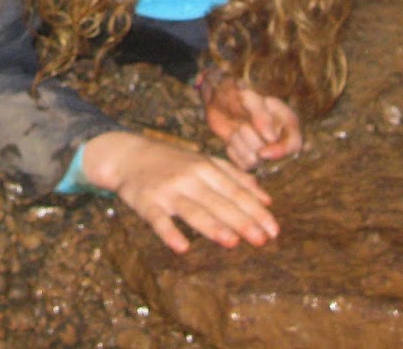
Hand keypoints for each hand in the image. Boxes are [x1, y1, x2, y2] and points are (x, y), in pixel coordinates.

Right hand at [80, 130, 278, 254]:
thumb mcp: (204, 160)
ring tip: (231, 242)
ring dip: (212, 226)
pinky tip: (182, 247)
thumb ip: (235, 176)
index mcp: (205, 167)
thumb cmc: (172, 161)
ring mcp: (167, 190)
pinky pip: (158, 220)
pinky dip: (169, 233)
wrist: (128, 155)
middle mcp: (189, 177)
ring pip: (193, 210)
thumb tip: (266, 199)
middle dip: (242, 221)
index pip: (235, 191)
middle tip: (262, 240)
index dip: (255, 210)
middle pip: (219, 202)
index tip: (274, 229)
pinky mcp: (146, 203)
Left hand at [200, 73, 302, 171]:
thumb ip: (261, 115)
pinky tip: (232, 138)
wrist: (218, 101)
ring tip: (237, 129)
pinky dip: (234, 151)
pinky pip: (243, 165)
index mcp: (287, 121)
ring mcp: (265, 149)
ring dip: (240, 144)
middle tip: (242, 126)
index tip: (262, 152)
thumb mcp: (247, 97)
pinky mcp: (250, 158)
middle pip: (271, 155)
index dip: (280, 151)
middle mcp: (279, 138)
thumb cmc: (235, 94)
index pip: (294, 144)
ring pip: (255, 161)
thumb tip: (271, 138)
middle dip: (252, 141)